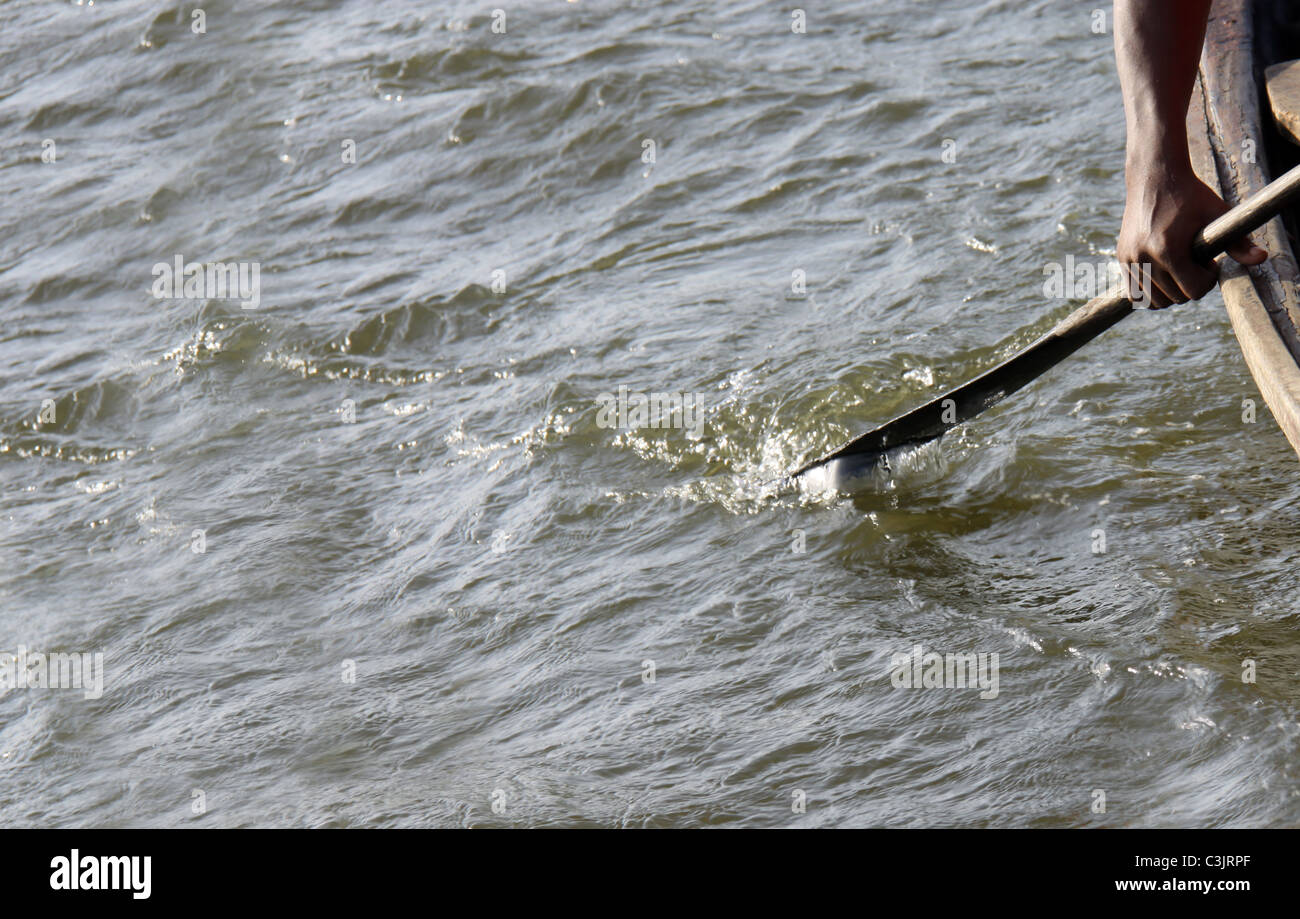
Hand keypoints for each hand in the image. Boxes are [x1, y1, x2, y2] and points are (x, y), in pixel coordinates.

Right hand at [1117, 160, 1266, 307]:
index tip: (1210, 263)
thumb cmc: (1190, 195)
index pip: (1192, 290)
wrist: (1155, 177)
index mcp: (1168, 249)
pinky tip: (1163, 276)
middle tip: (1196, 264)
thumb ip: (1239, 242)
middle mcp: (1144, 257)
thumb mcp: (1218, 214)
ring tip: (1180, 271)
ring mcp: (1130, 259)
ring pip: (1152, 301)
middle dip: (1190, 285)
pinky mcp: (1122, 258)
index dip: (1207, 280)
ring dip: (1170, 293)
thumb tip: (1262, 258)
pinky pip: (1134, 294)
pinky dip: (1150, 293)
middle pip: (1174, 298)